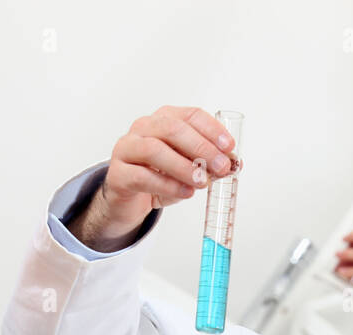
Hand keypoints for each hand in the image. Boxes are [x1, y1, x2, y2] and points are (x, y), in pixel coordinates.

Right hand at [69, 105, 239, 252]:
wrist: (129, 201)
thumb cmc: (159, 178)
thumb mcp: (188, 169)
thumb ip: (209, 165)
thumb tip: (234, 164)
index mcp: (163, 120)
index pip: (190, 116)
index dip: (211, 130)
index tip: (229, 147)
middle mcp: (143, 128)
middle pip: (172, 128)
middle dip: (201, 147)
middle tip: (221, 166)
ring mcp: (127, 149)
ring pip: (154, 149)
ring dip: (183, 166)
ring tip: (202, 181)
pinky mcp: (118, 174)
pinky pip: (142, 176)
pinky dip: (167, 185)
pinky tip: (185, 193)